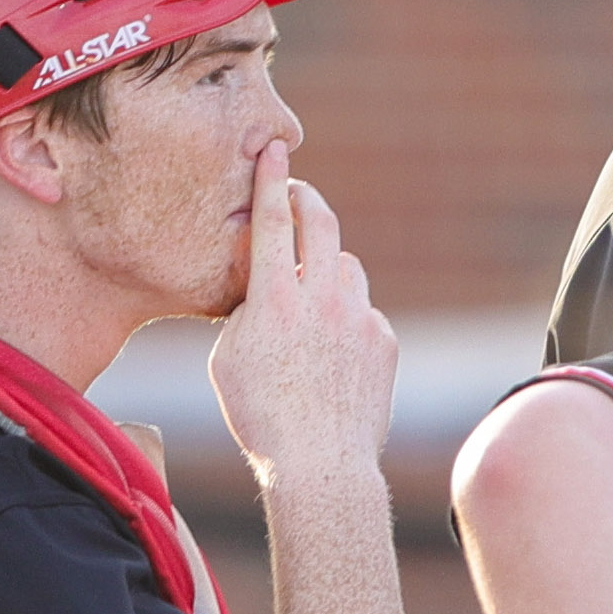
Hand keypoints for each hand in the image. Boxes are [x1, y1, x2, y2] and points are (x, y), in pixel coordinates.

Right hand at [210, 142, 396, 479]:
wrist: (321, 462)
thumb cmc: (260, 415)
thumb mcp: (228, 356)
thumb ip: (246, 310)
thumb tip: (265, 286)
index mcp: (274, 298)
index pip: (269, 221)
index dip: (269, 181)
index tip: (271, 150)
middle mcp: (322, 297)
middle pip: (321, 224)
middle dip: (306, 200)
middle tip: (296, 194)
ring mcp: (359, 315)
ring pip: (346, 268)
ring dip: (326, 269)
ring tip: (306, 299)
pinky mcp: (384, 338)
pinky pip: (363, 311)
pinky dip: (346, 318)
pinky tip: (332, 356)